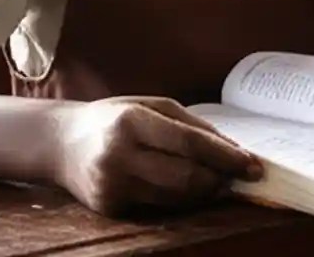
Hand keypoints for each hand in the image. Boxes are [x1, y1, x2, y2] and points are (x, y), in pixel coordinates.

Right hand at [52, 96, 261, 216]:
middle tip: (241, 176)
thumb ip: (191, 125)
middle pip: (186, 177)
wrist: (60, 143)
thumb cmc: (114, 118)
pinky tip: (190, 189)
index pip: (189, 143)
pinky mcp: (110, 207)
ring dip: (205, 192)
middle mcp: (119, 155)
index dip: (225, 156)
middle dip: (219, 179)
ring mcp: (112, 185)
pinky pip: (159, 206)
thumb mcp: (149, 106)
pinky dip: (181, 199)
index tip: (253, 165)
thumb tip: (232, 150)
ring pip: (175, 197)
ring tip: (219, 182)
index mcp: (131, 121)